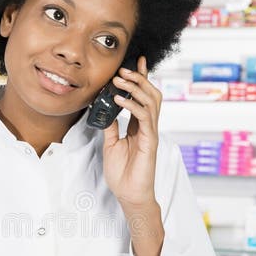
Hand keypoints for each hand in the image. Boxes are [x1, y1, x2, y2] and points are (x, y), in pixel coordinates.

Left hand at [102, 55, 161, 213]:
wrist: (129, 193)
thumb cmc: (123, 173)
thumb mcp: (111, 144)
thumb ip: (111, 126)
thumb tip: (104, 109)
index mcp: (139, 125)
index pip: (143, 96)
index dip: (142, 78)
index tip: (137, 62)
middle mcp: (147, 126)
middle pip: (151, 94)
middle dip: (139, 78)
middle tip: (123, 69)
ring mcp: (150, 132)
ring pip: (151, 101)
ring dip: (136, 87)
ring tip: (120, 80)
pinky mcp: (150, 141)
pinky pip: (144, 117)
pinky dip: (132, 105)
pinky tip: (120, 99)